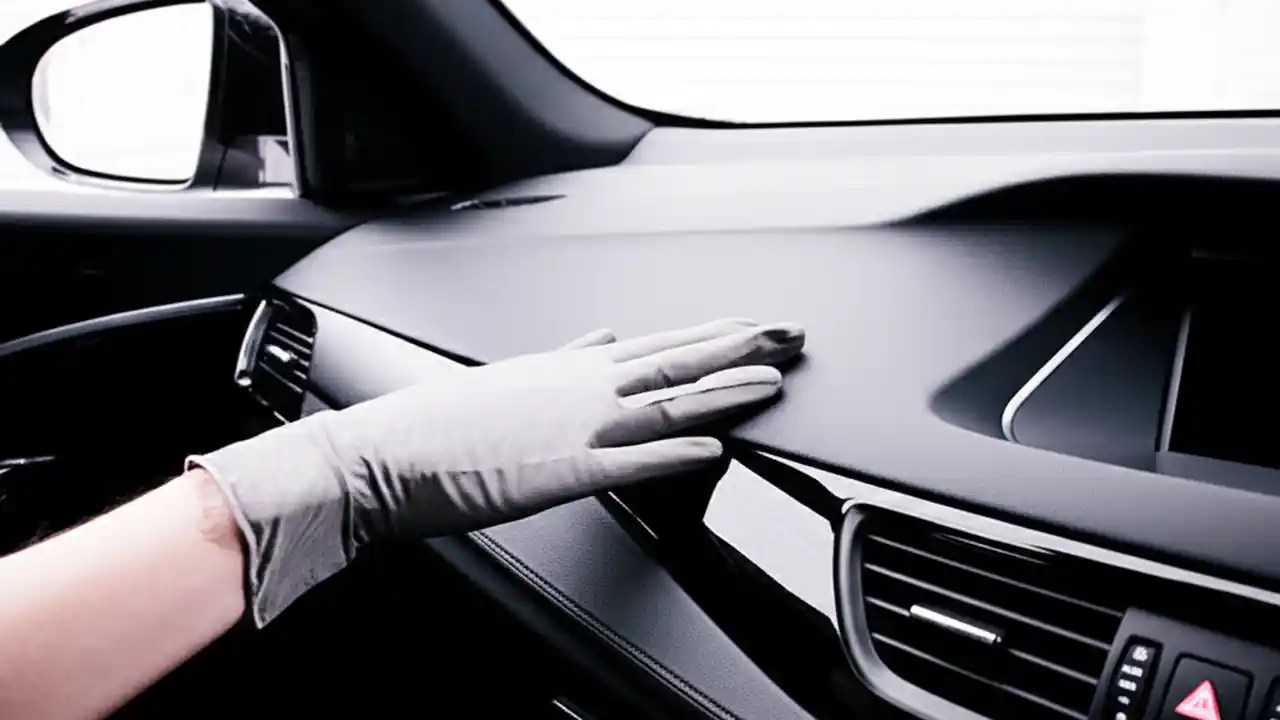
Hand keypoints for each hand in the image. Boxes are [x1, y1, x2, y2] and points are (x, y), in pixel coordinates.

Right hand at [192, 318, 804, 624]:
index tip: (756, 325)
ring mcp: (576, 425)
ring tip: (774, 378)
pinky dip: (678, 454)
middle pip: (677, 362)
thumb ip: (565, 356)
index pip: (660, 344)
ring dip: (725, 390)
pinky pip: (632, 462)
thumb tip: (600, 334)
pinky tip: (716, 448)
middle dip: (740, 347)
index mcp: (571, 367)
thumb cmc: (439, 421)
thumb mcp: (510, 376)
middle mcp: (582, 387)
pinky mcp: (561, 471)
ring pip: (667, 402)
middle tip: (792, 335)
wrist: (386, 453)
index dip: (714, 334)